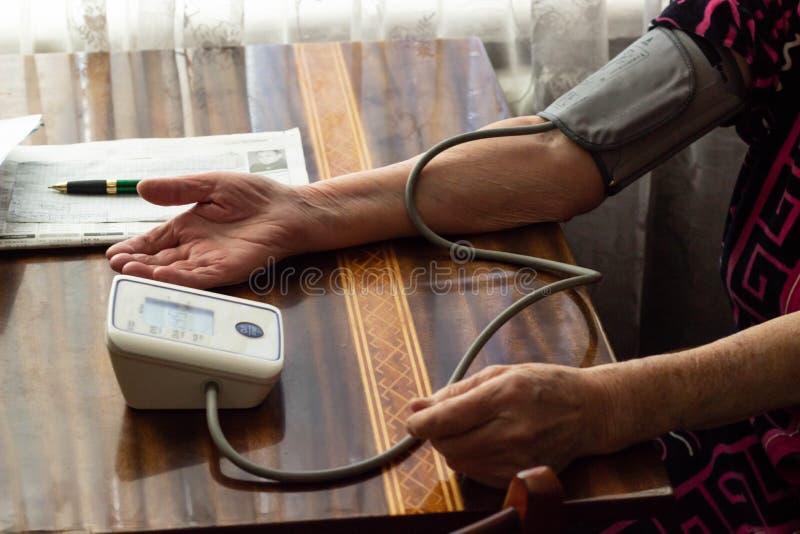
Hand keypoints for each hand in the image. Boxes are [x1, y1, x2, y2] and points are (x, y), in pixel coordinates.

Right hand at [107, 172, 314, 287]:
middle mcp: (196, 248)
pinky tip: (161, 276)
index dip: (134, 248)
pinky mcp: (228, 270)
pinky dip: (180, 278)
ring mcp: (211, 261)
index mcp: (189, 227)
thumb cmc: (255, 196)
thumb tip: (143, 187)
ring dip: (151, 274)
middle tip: (117, 265)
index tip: (114, 253)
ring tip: (129, 272)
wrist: (288, 209)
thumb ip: (179, 189)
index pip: (154, 241)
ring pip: (175, 272)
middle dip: (137, 264)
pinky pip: (200, 278)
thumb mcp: (210, 185)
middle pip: (159, 261)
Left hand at [406, 364, 612, 487]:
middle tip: (441, 421)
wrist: (589, 412)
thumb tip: (418, 405)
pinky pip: (477, 474)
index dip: (421, 422)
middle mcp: (512, 430)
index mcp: (504, 395)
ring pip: (460, 462)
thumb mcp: (501, 373)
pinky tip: (485, 443)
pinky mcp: (522, 475)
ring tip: (469, 429)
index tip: (412, 420)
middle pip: (449, 444)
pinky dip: (471, 460)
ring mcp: (518, 457)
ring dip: (452, 447)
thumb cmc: (545, 385)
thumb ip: (457, 391)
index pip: (447, 418)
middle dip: (435, 434)